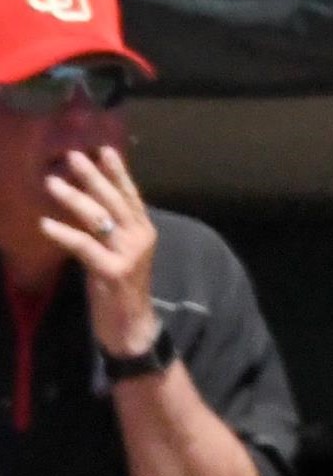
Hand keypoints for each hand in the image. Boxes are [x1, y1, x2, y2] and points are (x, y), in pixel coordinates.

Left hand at [39, 149, 159, 356]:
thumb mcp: (119, 252)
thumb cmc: (121, 288)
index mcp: (144, 231)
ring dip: (74, 199)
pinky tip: (44, 224)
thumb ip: (110, 229)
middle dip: (94, 176)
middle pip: (115, 201)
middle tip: (72, 155)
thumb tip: (89, 201)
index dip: (118, 172)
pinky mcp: (114, 272)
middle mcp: (140, 238)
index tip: (102, 149)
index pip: (131, 195)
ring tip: (51, 183)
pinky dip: (64, 234)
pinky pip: (85, 247)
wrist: (132, 326)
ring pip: (100, 219)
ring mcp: (129, 255)